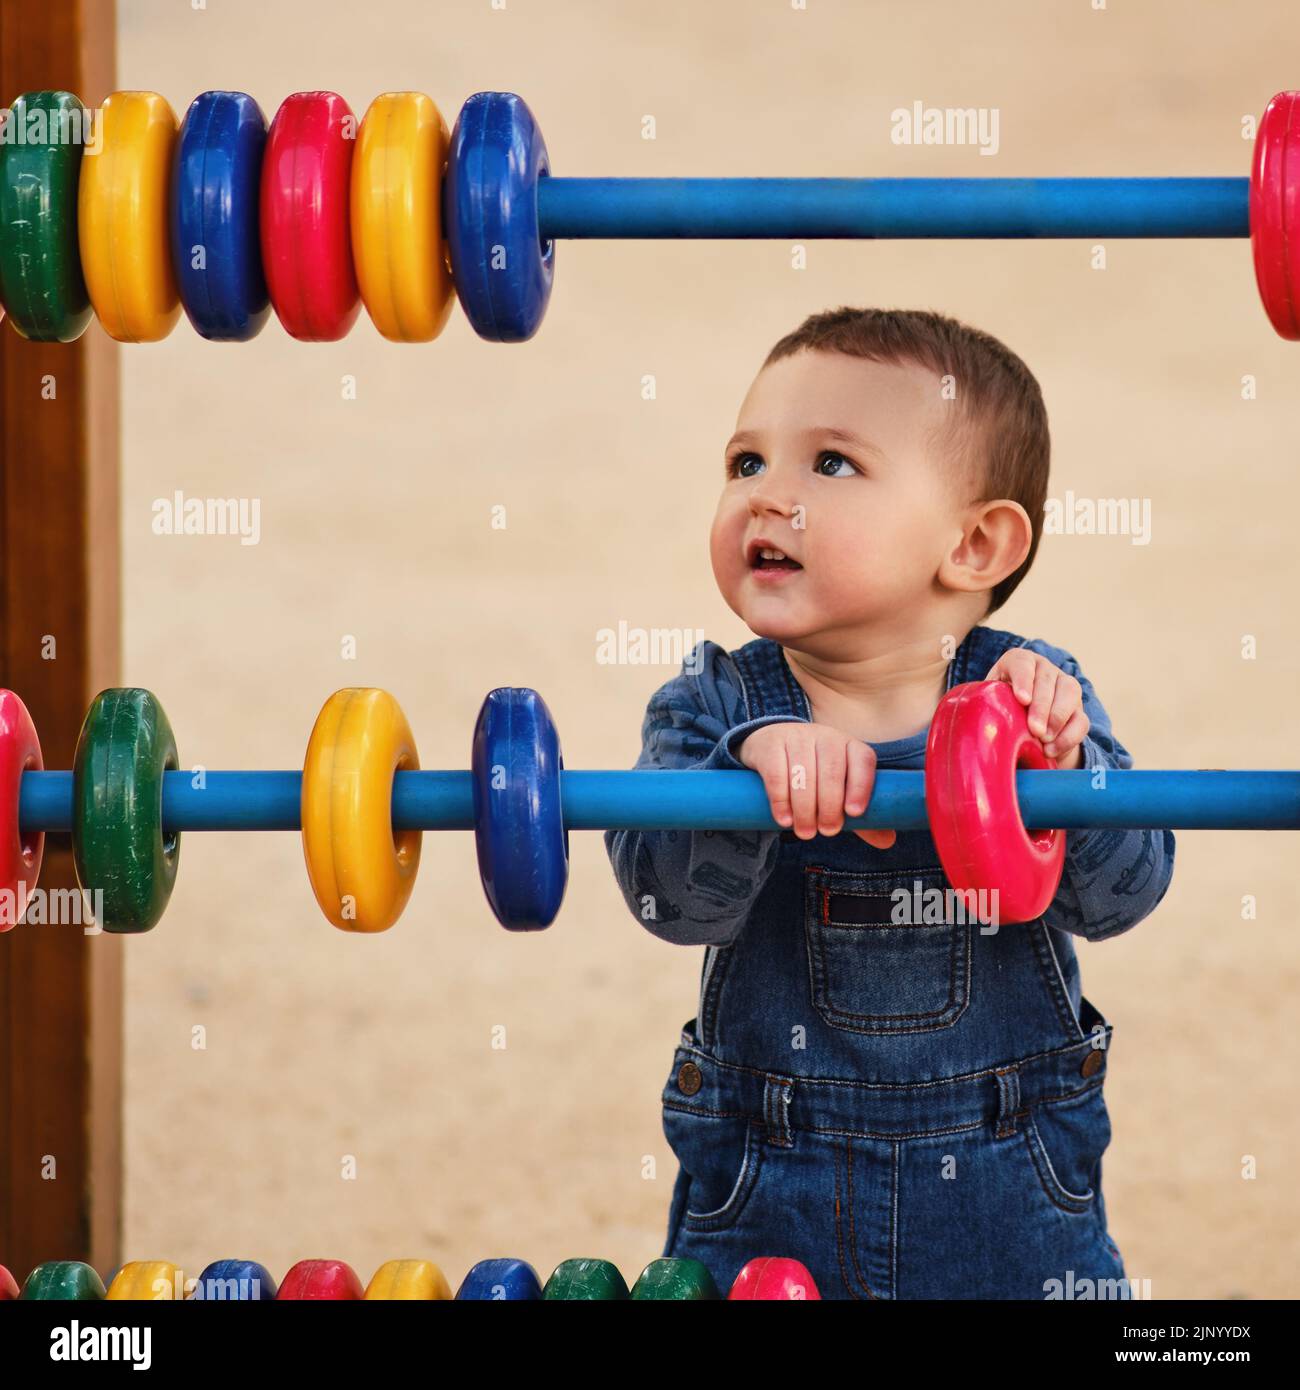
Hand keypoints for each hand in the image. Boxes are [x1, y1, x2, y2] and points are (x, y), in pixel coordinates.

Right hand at [737, 722, 896, 848]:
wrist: (771, 745)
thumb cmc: (813, 772)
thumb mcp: (838, 788)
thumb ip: (860, 816)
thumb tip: (887, 841)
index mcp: (849, 746)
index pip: (863, 760)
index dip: (861, 786)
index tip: (854, 813)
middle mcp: (826, 737)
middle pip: (832, 772)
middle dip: (829, 806)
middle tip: (826, 831)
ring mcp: (797, 737)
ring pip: (803, 774)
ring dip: (804, 808)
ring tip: (805, 832)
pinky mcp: (771, 744)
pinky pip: (777, 773)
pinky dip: (780, 799)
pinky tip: (784, 818)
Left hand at [984, 649, 1089, 768]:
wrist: (1020, 726)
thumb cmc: (998, 711)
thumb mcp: (988, 704)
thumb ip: (982, 707)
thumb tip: (969, 726)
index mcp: (1018, 662)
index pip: (1021, 662)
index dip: (1023, 680)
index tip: (1022, 699)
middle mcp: (1044, 669)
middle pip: (1047, 681)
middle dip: (1042, 706)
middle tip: (1034, 730)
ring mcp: (1064, 686)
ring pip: (1070, 694)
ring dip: (1058, 718)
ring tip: (1044, 740)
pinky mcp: (1078, 710)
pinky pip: (1080, 720)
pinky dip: (1068, 736)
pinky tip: (1052, 749)